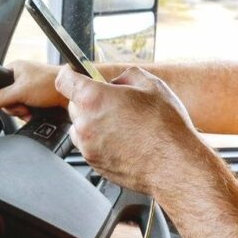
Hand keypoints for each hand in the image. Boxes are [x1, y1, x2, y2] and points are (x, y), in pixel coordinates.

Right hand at [0, 60, 63, 119]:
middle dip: (14, 107)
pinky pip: (24, 108)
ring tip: (31, 109)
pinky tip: (34, 113)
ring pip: (14, 105)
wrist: (72, 92)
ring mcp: (28, 87)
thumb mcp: (20, 92)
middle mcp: (20, 76)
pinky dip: (28, 113)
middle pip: (4, 98)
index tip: (10, 101)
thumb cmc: (50, 84)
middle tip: (24, 106)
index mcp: (14, 68)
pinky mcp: (36, 96)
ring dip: (21, 111)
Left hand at [55, 65, 195, 195]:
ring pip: (80, 126)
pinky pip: (89, 145)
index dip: (70, 73)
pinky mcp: (94, 164)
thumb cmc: (165, 126)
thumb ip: (127, 76)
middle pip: (74, 104)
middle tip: (116, 101)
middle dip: (90, 99)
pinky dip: (100, 140)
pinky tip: (124, 138)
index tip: (74, 73)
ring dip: (93, 121)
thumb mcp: (152, 85)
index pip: (65, 80)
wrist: (173, 163)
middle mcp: (85, 123)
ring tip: (123, 123)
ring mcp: (88, 146)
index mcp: (95, 98)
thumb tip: (118, 81)